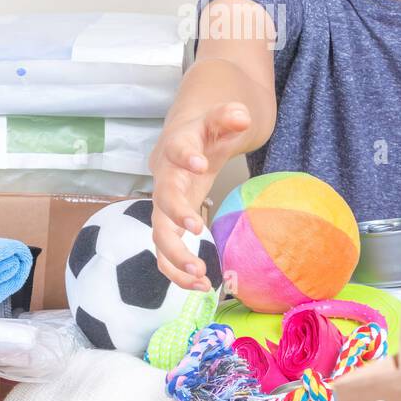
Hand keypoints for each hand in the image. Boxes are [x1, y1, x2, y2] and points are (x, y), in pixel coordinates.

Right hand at [148, 102, 251, 290]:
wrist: (187, 141)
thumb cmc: (206, 132)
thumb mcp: (220, 118)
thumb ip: (229, 116)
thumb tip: (241, 116)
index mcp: (177, 148)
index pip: (177, 149)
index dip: (184, 156)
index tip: (200, 164)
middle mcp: (165, 178)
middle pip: (161, 198)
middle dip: (176, 215)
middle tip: (197, 229)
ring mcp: (165, 204)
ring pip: (159, 233)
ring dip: (175, 256)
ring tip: (200, 276)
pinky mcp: (170, 224)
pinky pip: (166, 251)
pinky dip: (177, 271)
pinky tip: (201, 285)